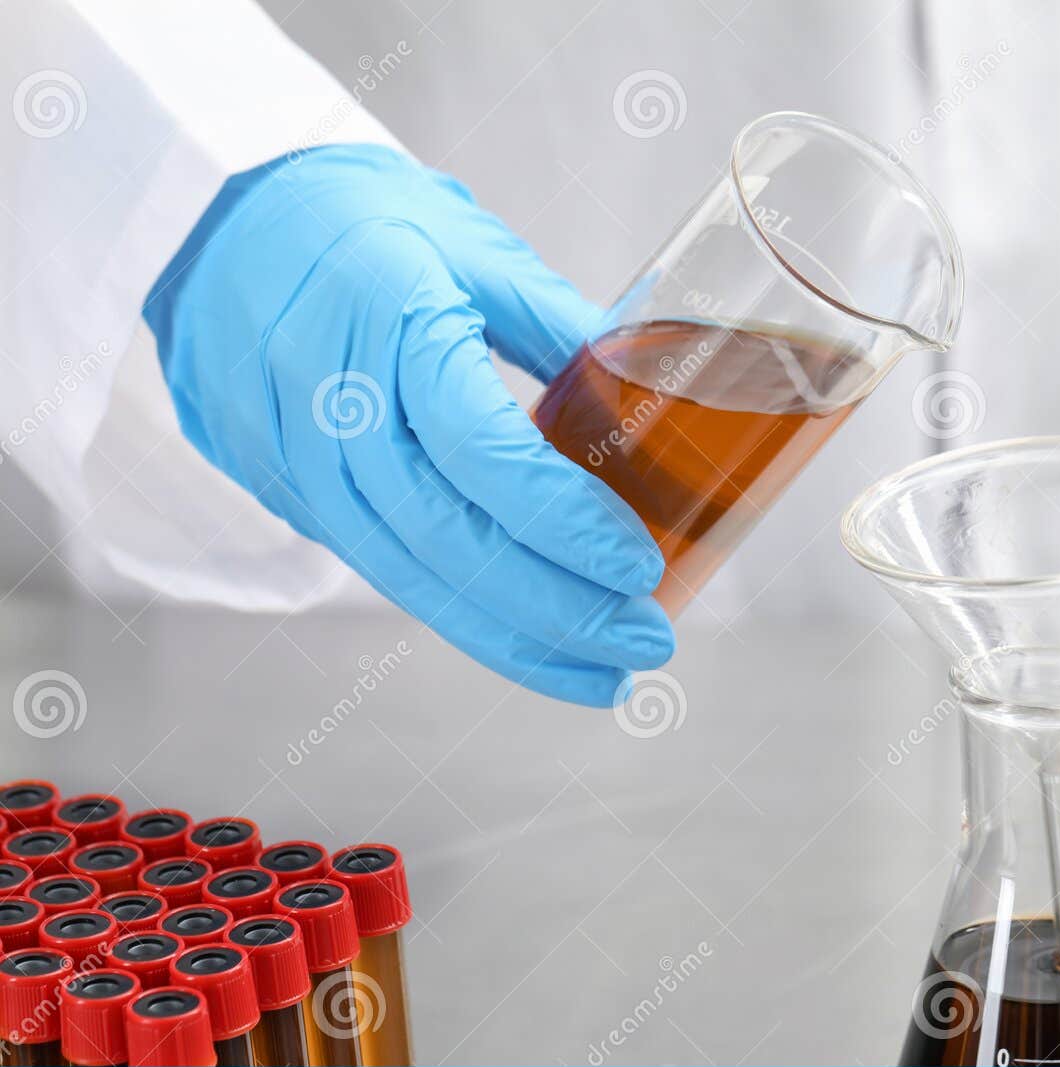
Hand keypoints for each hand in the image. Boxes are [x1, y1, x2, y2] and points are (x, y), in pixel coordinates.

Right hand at [143, 145, 671, 705]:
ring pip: (412, 579)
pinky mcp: (286, 496)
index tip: (639, 566)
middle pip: (451, 542)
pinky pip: (383, 569)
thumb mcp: (472, 244)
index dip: (566, 524)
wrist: (215, 220)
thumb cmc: (358, 218)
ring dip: (515, 639)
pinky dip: (462, 615)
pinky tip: (527, 639)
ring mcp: (297, 463)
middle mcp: (332, 410)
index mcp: (392, 326)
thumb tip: (659, 384)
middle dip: (559, 607)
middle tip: (645, 640)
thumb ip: (561, 324)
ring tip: (602, 670)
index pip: (486, 455)